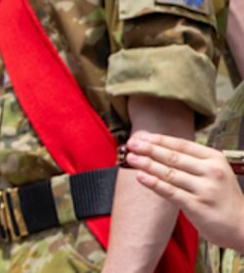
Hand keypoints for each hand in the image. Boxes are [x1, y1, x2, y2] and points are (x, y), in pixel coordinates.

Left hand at [126, 131, 243, 251]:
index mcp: (215, 159)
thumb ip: (193, 162)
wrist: (242, 225)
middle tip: (130, 144)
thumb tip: (160, 149)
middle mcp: (211, 171)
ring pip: (169, 173)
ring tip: (130, 158)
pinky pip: (170, 191)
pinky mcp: (197, 206)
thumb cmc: (223, 197)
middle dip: (149, 149)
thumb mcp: (215, 173)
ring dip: (147, 164)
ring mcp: (205, 189)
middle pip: (173, 157)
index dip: (160, 140)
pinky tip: (140, 177)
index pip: (182, 145)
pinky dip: (153, 183)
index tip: (142, 136)